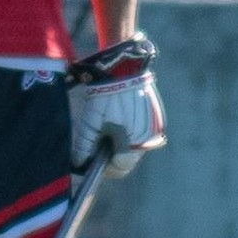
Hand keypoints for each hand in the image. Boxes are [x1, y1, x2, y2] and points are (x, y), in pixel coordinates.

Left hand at [66, 34, 167, 178]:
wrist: (125, 68)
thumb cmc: (106, 96)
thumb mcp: (91, 120)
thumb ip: (85, 144)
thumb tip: (79, 163)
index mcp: (134, 144)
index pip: (120, 168)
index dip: (104, 167)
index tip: (93, 160)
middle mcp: (149, 140)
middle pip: (128, 159)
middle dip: (112, 155)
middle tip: (98, 144)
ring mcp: (156, 129)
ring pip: (136, 146)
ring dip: (123, 143)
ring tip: (108, 129)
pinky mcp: (158, 119)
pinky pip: (143, 133)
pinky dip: (131, 131)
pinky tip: (120, 119)